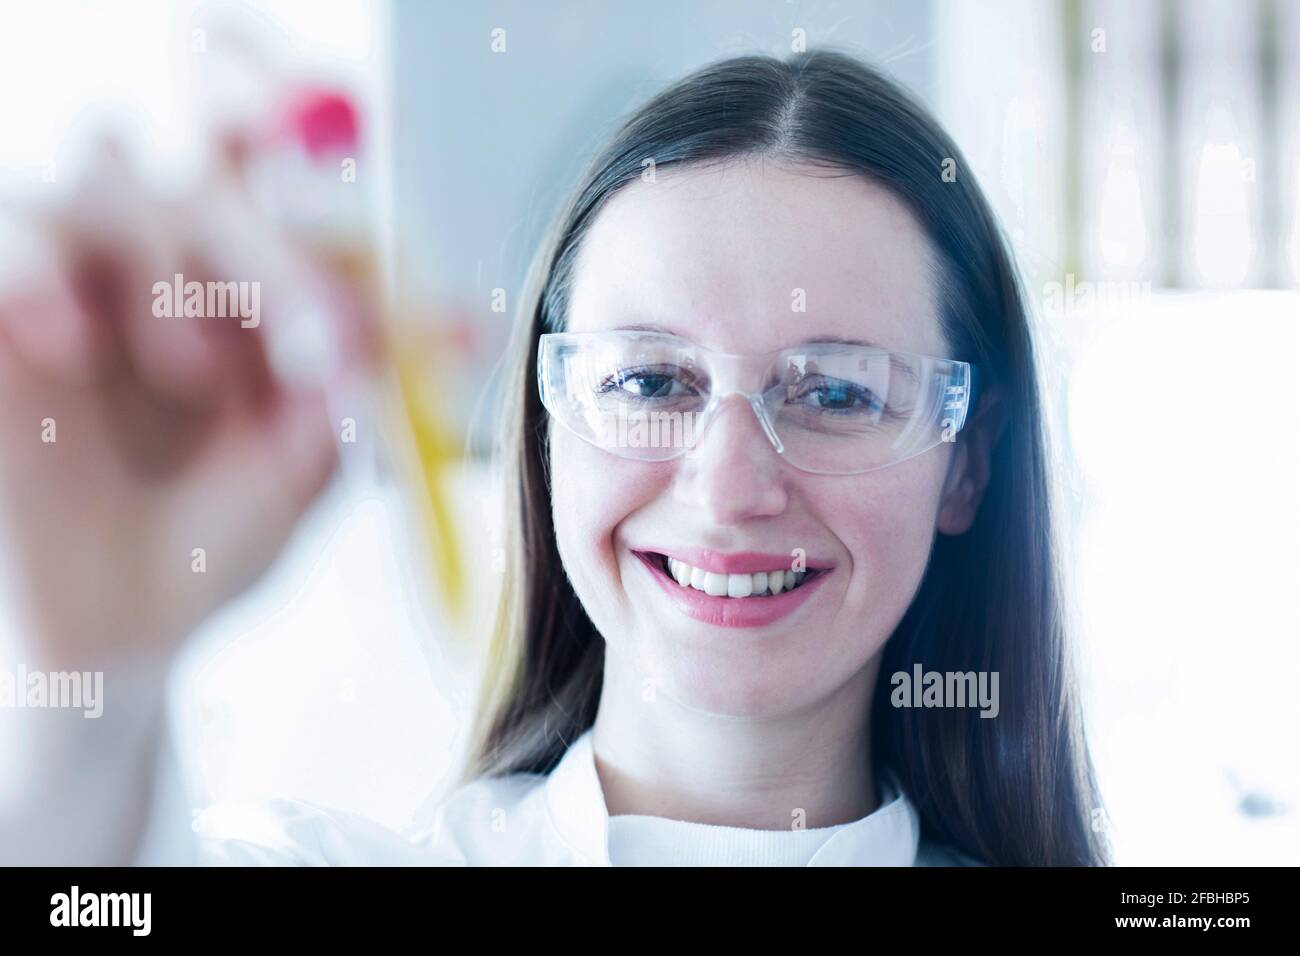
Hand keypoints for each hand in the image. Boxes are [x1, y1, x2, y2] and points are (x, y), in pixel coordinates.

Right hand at [0, 136, 372, 668]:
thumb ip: (344, 401)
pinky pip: (11, 232)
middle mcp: (170, 262)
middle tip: (314, 343)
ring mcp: (77, 272)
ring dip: (165, 264)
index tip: (374, 322)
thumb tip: (410, 333)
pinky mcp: (0, 303)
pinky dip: (42, 269)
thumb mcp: (299, 478)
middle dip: (271, 252)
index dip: (344, 237)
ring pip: (111, 175)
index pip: (299, 205)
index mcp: (256, 293)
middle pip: (212, 171)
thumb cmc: (212, 543)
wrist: (112, 634)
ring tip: (190, 376)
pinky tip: (72, 348)